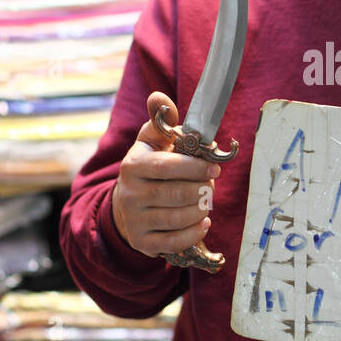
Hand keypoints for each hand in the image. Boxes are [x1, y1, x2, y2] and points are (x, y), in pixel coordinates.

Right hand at [111, 91, 222, 257]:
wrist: (125, 206)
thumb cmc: (147, 169)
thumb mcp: (150, 143)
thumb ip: (160, 122)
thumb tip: (159, 97)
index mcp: (133, 166)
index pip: (167, 166)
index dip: (195, 168)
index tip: (215, 169)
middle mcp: (130, 194)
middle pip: (176, 194)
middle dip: (202, 190)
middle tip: (212, 187)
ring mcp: (135, 220)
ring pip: (177, 218)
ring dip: (201, 210)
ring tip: (207, 202)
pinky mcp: (142, 242)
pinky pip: (174, 242)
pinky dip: (194, 233)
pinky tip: (203, 223)